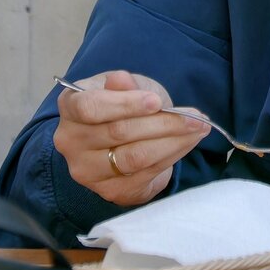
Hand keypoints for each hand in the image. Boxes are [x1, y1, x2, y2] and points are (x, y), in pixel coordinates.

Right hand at [53, 70, 209, 205]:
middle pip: (120, 133)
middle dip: (164, 123)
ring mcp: (87, 170)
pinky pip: (147, 173)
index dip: (125, 104)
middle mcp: (71, 142)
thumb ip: (125, 85)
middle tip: (196, 116)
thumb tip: (120, 79)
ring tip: (199, 128)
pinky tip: (188, 143)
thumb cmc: (124, 104)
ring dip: (174, 142)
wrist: (124, 138)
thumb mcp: (127, 86)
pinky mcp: (110, 190)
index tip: (157, 102)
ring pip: (135, 156)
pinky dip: (173, 156)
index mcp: (70, 107)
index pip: (90, 108)